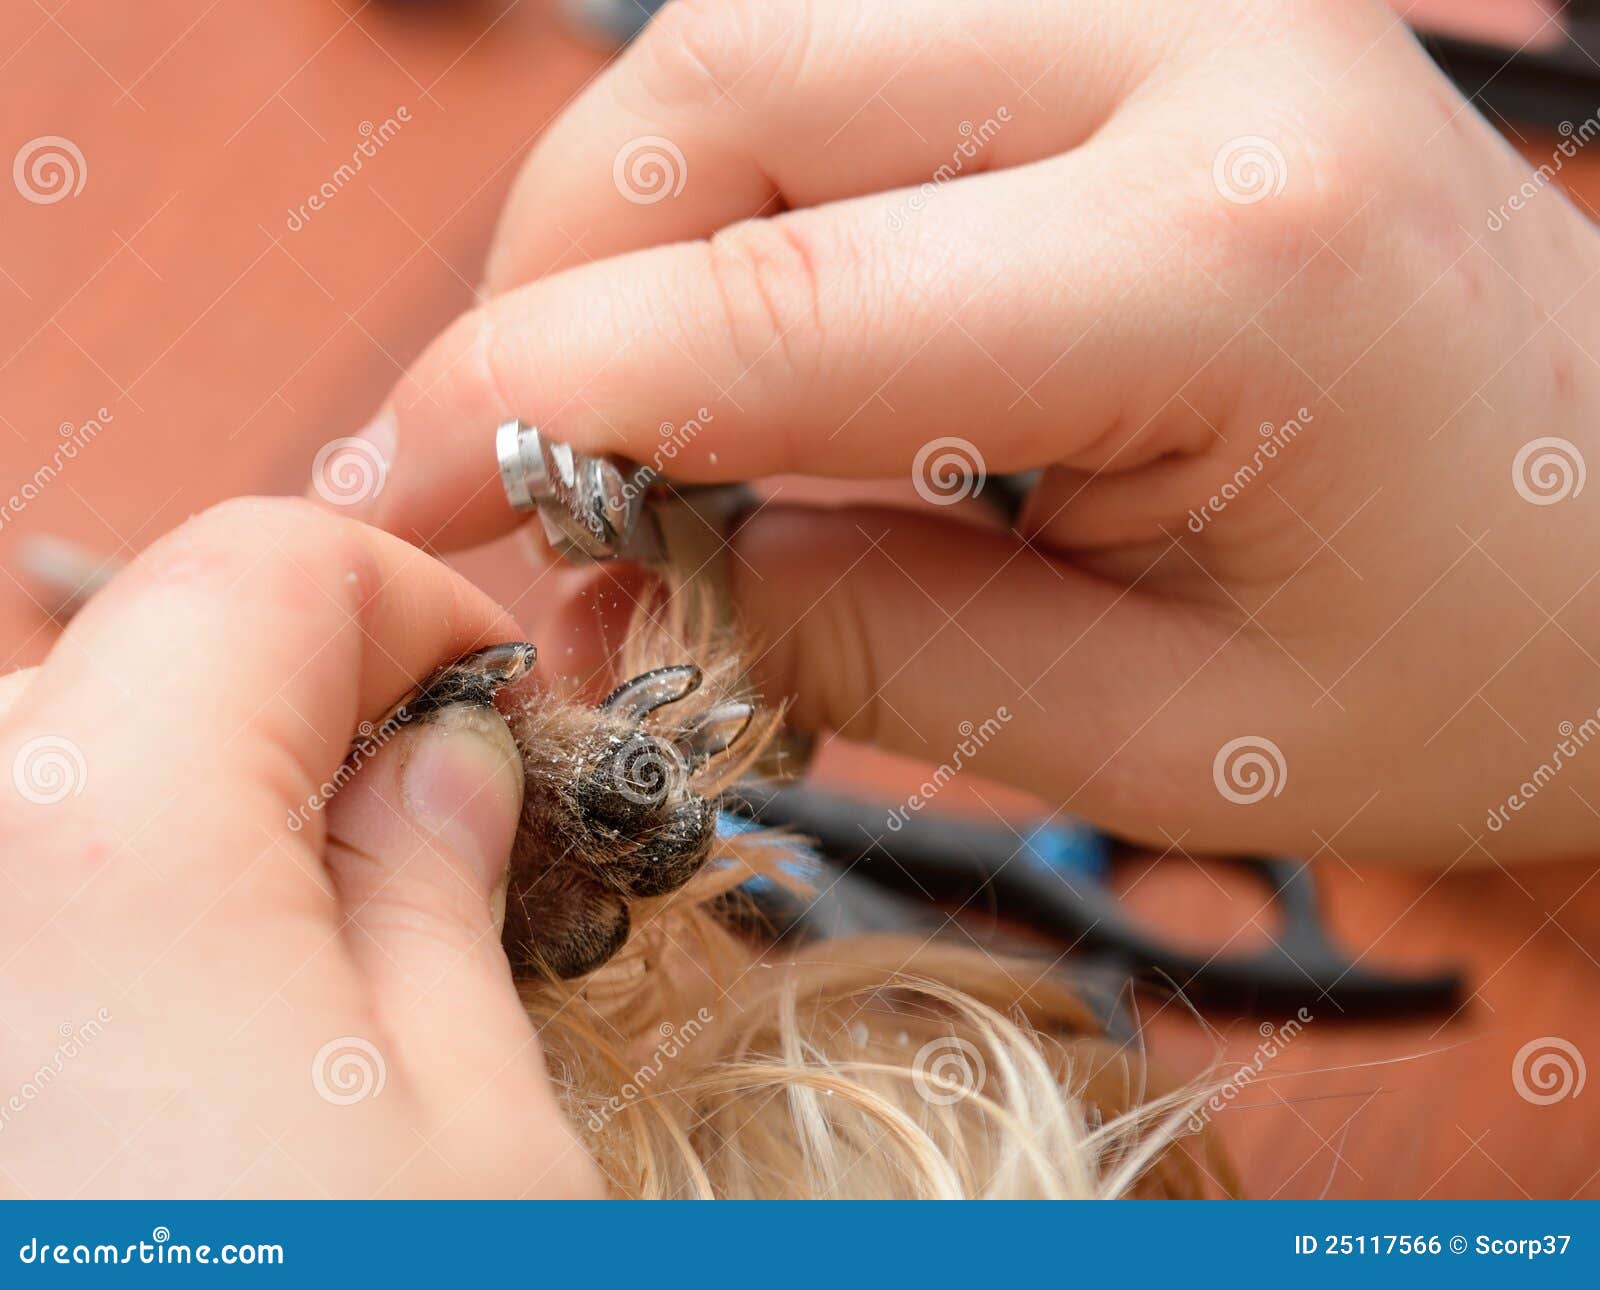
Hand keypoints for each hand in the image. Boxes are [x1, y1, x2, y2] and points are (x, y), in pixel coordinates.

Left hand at [0, 499, 598, 1197]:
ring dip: (192, 803)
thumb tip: (446, 765)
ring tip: (304, 943)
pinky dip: (96, 900)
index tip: (493, 693)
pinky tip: (181, 1029)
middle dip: (301, 701)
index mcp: (107, 845)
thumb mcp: (475, 1139)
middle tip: (420, 823)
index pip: (260, 568)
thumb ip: (440, 901)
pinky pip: (7, 882)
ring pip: (45, 766)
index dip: (413, 601)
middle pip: (136, 654)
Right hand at [337, 0, 1599, 864]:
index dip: (524, 402)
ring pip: (759, 40)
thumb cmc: (1451, 671)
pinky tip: (756, 334)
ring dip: (640, 232)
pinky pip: (851, 54)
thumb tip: (611, 568)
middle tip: (528, 479)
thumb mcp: (1143, 729)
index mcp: (1228, 258)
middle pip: (722, 88)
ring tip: (641, 425)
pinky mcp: (1143, 8)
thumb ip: (847, 637)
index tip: (399, 496)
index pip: (762, 310)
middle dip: (558, 288)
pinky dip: (743, 192)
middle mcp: (1197, 45)